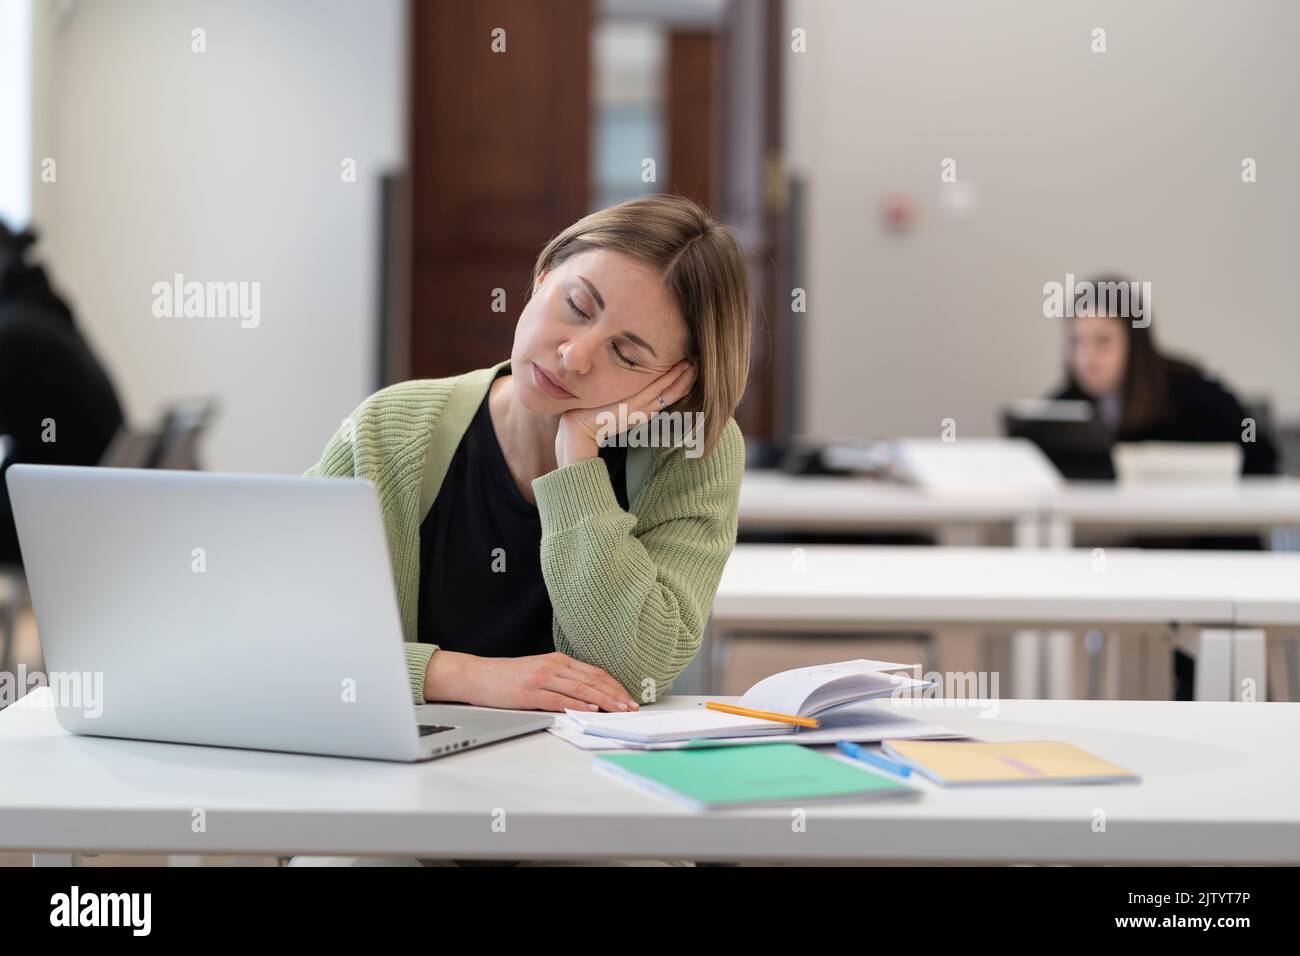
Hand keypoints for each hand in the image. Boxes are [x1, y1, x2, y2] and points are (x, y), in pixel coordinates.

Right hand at [424, 649, 639, 712]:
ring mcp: (542, 678)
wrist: (477, 675)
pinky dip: (577, 704)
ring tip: (619, 709)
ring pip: (580, 689)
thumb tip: (589, 696)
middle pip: (592, 680)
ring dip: (603, 700)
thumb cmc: (507, 677)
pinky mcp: (530, 692)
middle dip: (615, 694)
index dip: (614, 685)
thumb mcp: (539, 671)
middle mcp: (553, 665)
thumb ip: (562, 679)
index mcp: (558, 660)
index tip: (629, 697)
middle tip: (631, 706)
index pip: (594, 672)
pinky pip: (558, 699)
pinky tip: (590, 710)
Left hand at [554, 359, 697, 467]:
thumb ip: (625, 396)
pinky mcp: (635, 405)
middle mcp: (646, 409)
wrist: (581, 430)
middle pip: (675, 391)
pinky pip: (658, 389)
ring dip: (685, 376)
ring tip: (697, 362)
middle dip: (689, 376)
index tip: (693, 365)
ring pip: (671, 390)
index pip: (669, 393)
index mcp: (643, 409)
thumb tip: (627, 384)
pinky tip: (681, 367)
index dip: (683, 380)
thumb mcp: (615, 404)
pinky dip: (672, 378)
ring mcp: (642, 407)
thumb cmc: (594, 416)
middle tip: (702, 360)